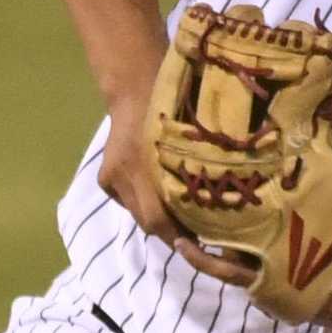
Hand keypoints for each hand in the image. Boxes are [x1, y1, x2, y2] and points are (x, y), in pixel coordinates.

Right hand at [96, 95, 252, 284]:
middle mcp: (123, 177)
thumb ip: (202, 172)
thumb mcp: (194, 139)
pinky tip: (163, 199)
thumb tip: (226, 208)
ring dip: (164, 221)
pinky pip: (129, 203)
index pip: (160, 222)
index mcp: (141, 167)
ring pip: (140, 216)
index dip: (183, 240)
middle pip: (150, 224)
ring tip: (190, 222)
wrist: (135, 86)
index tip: (207, 246)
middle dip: (177, 235)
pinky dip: (148, 205)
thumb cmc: (174, 109)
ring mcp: (112, 179)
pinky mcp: (105, 179)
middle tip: (205, 240)